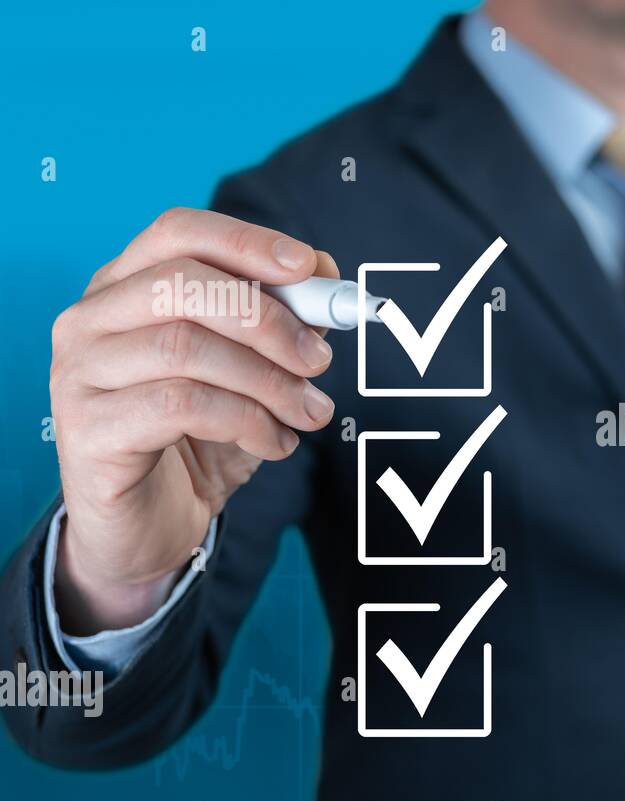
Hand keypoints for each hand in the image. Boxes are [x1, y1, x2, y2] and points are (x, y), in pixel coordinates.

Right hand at [50, 207, 337, 633]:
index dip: (247, 242)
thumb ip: (280, 323)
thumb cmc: (199, 439)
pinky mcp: (86, 428)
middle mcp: (92, 319)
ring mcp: (80, 372)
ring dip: (268, 382)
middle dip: (269, 320)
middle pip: (182, 283)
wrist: (152, 525)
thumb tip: (325, 277)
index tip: (309, 267)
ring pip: (185, 347)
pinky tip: (275, 444)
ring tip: (309, 413)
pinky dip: (246, 423)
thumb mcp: (251, 373)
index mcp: (128, 287)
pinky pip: (180, 406)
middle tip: (319, 361)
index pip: (179, 233)